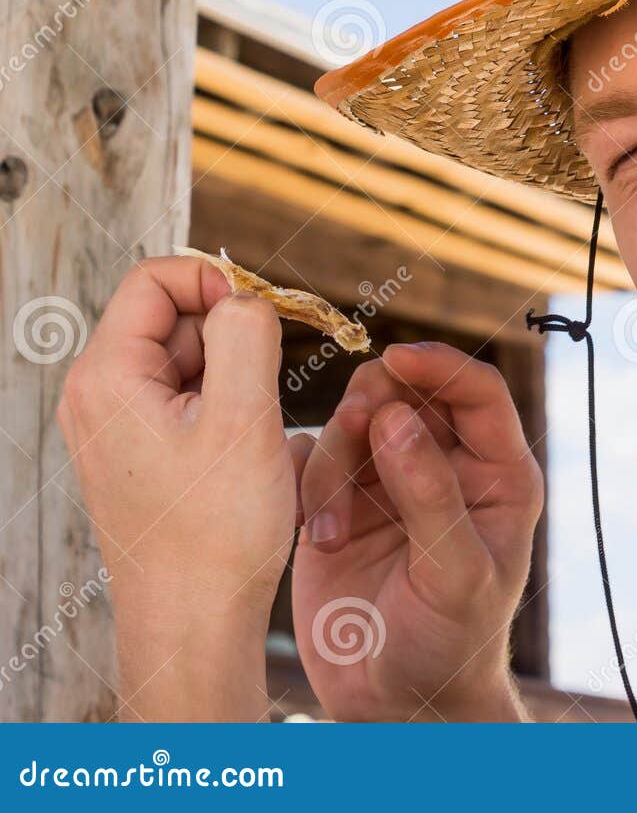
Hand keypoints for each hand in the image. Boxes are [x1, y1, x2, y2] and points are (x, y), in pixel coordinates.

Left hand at [55, 257, 296, 719]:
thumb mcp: (245, 417)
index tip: (266, 313)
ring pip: (186, 361)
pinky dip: (227, 409)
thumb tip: (245, 296)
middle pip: (173, 317)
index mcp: (107, 377)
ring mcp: (115, 428)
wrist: (194, 622)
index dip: (216, 279)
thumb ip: (244, 333)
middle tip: (274, 380)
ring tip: (257, 431)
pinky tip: (246, 452)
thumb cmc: (214, 536)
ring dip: (235, 376)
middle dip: (232, 335)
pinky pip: (187, 401)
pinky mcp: (139, 454)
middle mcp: (97, 397)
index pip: (154, 278)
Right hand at [292, 342, 540, 720]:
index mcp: (497, 473)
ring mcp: (389, 480)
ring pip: (353, 423)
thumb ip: (431, 495)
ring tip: (327, 532)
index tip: (397, 359)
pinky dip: (304, 484)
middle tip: (351, 435)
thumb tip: (395, 416)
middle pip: (407, 393)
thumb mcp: (455, 574)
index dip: (441, 365)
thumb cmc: (450, 644)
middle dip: (372, 406)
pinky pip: (312, 458)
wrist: (395, 704)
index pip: (478, 392)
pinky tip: (313, 536)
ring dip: (333, 464)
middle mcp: (445, 465)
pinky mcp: (338, 502)